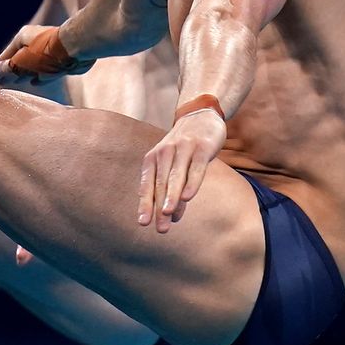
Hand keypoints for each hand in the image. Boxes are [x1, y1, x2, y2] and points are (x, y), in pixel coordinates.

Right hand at [0, 25, 94, 86]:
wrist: (77, 47)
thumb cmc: (46, 53)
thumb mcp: (21, 62)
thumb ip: (8, 69)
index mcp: (22, 38)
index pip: (6, 56)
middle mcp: (34, 41)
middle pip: (19, 59)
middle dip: (12, 71)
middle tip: (2, 84)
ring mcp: (48, 49)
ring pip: (32, 64)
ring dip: (25, 74)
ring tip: (17, 83)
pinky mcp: (60, 57)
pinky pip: (45, 68)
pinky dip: (39, 75)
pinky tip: (36, 82)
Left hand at [137, 109, 225, 232]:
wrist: (200, 115)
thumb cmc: (183, 147)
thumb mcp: (173, 165)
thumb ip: (171, 189)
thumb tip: (170, 216)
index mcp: (152, 159)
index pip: (147, 185)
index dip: (145, 204)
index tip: (143, 223)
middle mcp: (164, 153)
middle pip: (161, 184)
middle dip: (159, 208)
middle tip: (160, 229)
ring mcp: (183, 149)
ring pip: (176, 177)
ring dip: (171, 197)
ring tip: (168, 215)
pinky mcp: (201, 147)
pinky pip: (196, 168)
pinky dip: (191, 183)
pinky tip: (188, 197)